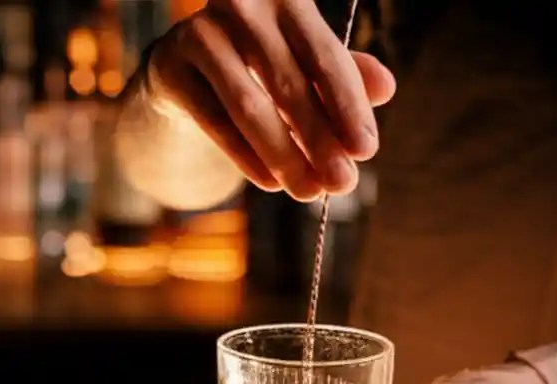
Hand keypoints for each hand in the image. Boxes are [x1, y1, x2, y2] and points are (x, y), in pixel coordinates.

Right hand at [144, 0, 396, 200]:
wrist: (186, 62)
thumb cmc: (260, 61)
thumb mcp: (306, 61)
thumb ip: (345, 73)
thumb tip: (386, 87)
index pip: (325, 56)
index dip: (348, 106)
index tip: (367, 150)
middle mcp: (242, 7)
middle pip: (289, 85)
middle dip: (320, 140)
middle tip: (344, 183)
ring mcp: (200, 34)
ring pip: (250, 108)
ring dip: (285, 157)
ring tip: (310, 192)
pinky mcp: (170, 66)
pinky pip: (215, 122)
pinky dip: (246, 157)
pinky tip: (272, 182)